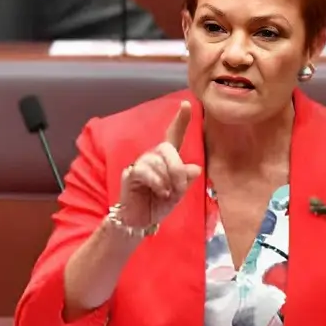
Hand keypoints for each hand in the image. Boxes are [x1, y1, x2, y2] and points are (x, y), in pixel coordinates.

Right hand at [114, 102, 199, 233]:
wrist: (140, 221)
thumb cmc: (158, 205)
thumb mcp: (178, 192)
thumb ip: (186, 179)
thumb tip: (195, 168)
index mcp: (167, 158)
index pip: (173, 135)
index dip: (181, 120)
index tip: (187, 104)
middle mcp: (153, 157)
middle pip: (167, 148)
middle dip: (176, 167)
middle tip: (178, 188)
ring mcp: (140, 164)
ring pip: (157, 161)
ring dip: (167, 179)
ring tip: (167, 194)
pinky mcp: (130, 174)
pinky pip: (145, 171)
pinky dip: (156, 182)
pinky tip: (160, 192)